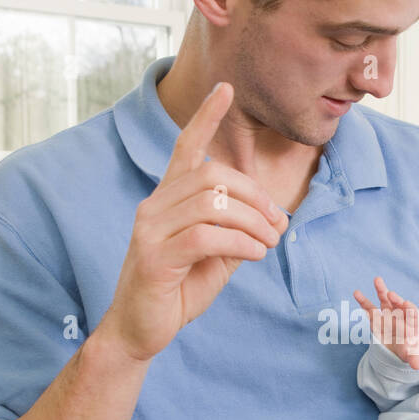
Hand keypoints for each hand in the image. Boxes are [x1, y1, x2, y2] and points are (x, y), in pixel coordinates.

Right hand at [99, 82, 287, 362]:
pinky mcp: (153, 257)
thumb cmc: (177, 292)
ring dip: (254, 221)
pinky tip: (256, 254)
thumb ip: (235, 231)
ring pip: (212, 203)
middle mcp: (154, 206)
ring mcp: (149, 229)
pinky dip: (240, 243)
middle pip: (213, 175)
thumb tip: (270, 217)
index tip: (226, 88)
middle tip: (278, 224)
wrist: (139, 331)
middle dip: (255, 195)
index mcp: (167, 200)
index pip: (185, 147)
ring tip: (270, 243)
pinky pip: (205, 236)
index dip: (206, 117)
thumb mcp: (216, 257)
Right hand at [353, 277, 418, 369]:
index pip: (412, 314)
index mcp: (410, 323)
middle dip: (395, 298)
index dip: (409, 308)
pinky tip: (357, 293)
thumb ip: (413, 358)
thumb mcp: (411, 355)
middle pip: (399, 304)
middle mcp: (400, 315)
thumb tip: (416, 366)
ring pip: (385, 301)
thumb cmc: (408, 349)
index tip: (405, 304)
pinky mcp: (376, 318)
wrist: (398, 348)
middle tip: (390, 294)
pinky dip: (364, 302)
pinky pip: (370, 309)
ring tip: (377, 280)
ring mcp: (387, 314)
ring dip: (381, 290)